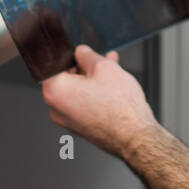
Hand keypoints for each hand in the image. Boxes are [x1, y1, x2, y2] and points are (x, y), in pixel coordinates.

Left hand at [41, 45, 159, 157]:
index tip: (82, 52)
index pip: (55, 64)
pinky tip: (112, 84)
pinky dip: (95, 93)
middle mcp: (56, 108)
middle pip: (68, 78)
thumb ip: (88, 55)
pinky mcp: (82, 127)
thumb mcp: (104, 67)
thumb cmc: (119, 107)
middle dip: (86, 66)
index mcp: (54, 91)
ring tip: (113, 67)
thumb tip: (81, 53)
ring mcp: (69, 120)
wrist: (134, 136)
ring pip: (79, 90)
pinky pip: (84, 103)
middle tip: (102, 58)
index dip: (72, 55)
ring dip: (94, 78)